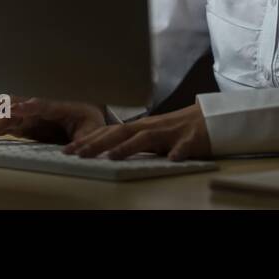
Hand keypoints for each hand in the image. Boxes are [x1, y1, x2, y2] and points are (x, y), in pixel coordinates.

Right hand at [0, 96, 105, 146]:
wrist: (84, 115)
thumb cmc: (88, 120)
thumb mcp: (92, 128)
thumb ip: (84, 138)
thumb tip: (73, 150)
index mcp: (58, 105)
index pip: (43, 103)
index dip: (31, 105)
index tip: (21, 107)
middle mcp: (38, 108)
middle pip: (18, 108)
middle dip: (3, 111)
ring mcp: (27, 116)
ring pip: (6, 116)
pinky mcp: (21, 125)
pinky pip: (2, 127)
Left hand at [63, 103, 211, 160]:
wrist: (210, 120)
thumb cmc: (177, 129)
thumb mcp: (151, 135)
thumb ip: (131, 141)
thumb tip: (104, 151)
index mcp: (140, 127)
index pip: (110, 132)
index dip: (89, 140)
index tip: (68, 150)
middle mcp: (152, 127)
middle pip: (121, 133)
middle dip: (98, 143)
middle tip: (77, 154)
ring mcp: (171, 132)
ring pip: (147, 138)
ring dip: (128, 147)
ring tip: (111, 157)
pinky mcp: (191, 140)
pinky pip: (184, 147)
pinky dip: (177, 152)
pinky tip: (172, 159)